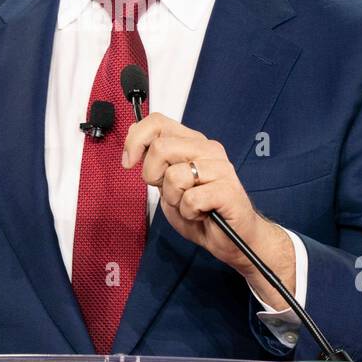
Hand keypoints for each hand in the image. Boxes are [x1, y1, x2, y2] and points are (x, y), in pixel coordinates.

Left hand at [122, 112, 292, 297]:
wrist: (232, 238)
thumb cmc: (200, 210)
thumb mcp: (166, 183)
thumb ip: (153, 160)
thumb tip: (132, 137)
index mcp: (192, 142)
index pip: (158, 122)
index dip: (136, 139)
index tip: (129, 162)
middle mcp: (208, 149)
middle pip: (161, 147)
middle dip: (153, 176)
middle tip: (170, 192)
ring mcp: (221, 168)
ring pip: (174, 176)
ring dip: (174, 199)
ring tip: (190, 205)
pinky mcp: (228, 190)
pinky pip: (190, 199)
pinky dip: (189, 213)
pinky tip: (202, 214)